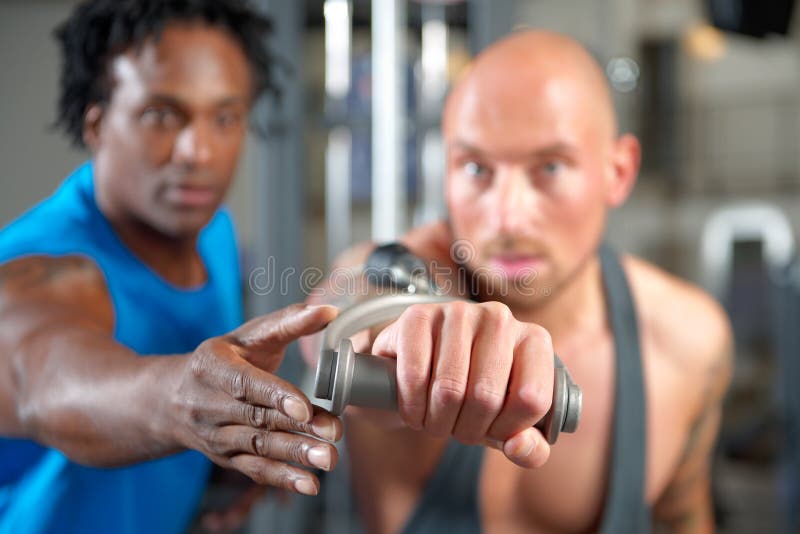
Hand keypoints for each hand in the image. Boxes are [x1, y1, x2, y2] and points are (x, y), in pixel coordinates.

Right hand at [170, 304, 342, 494]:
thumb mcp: (247, 336)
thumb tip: (330, 311)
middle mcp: (207, 404)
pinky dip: (281, 478)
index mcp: (210, 367)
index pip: (245, 383)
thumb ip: (288, 322)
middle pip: (256, 418)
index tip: (304, 407)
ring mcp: (214, 435)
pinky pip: (253, 469)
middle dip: (297, 428)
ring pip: (258, 446)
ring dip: (295, 455)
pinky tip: (309, 484)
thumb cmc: (222, 359)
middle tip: (333, 434)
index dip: (275, 395)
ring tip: (328, 458)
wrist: (169, 398)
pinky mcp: (224, 458)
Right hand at [372, 301, 553, 467]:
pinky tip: (414, 410)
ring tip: (435, 421)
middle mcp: (499, 318)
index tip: (493, 432)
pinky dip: (412, 405)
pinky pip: (415, 375)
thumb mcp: (506, 425)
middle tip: (457, 430)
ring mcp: (457, 312)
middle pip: (486, 396)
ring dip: (437, 421)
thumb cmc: (473, 398)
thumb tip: (518, 447)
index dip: (508, 430)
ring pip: (449, 389)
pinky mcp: (417, 316)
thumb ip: (529, 447)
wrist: (421, 368)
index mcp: (533, 340)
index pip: (532, 399)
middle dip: (467, 429)